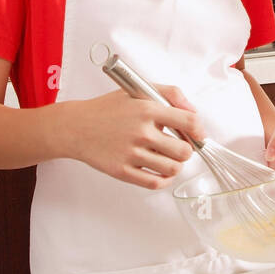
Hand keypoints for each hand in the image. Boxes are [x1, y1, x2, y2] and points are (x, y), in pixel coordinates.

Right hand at [59, 85, 201, 189]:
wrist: (75, 127)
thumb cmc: (107, 109)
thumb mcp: (138, 90)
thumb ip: (170, 94)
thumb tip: (193, 112)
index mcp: (147, 109)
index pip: (188, 122)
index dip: (199, 130)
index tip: (198, 134)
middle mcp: (141, 132)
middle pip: (184, 151)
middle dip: (186, 150)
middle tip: (178, 146)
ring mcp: (131, 154)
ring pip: (172, 168)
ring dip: (175, 165)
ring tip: (168, 158)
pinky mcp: (123, 171)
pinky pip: (155, 183)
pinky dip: (164, 180)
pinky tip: (160, 171)